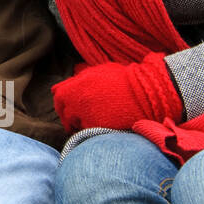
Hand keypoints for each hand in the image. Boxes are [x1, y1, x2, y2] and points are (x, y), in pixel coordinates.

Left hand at [51, 56, 182, 132]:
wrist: (146, 92)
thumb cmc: (124, 79)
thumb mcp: (100, 70)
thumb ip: (80, 77)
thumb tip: (68, 77)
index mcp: (76, 85)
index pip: (57, 96)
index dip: (62, 102)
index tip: (68, 106)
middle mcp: (77, 100)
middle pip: (64, 112)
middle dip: (69, 115)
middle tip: (77, 119)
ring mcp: (86, 115)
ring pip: (74, 124)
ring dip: (79, 124)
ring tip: (91, 122)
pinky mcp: (98, 127)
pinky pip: (87, 132)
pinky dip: (91, 131)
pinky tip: (100, 128)